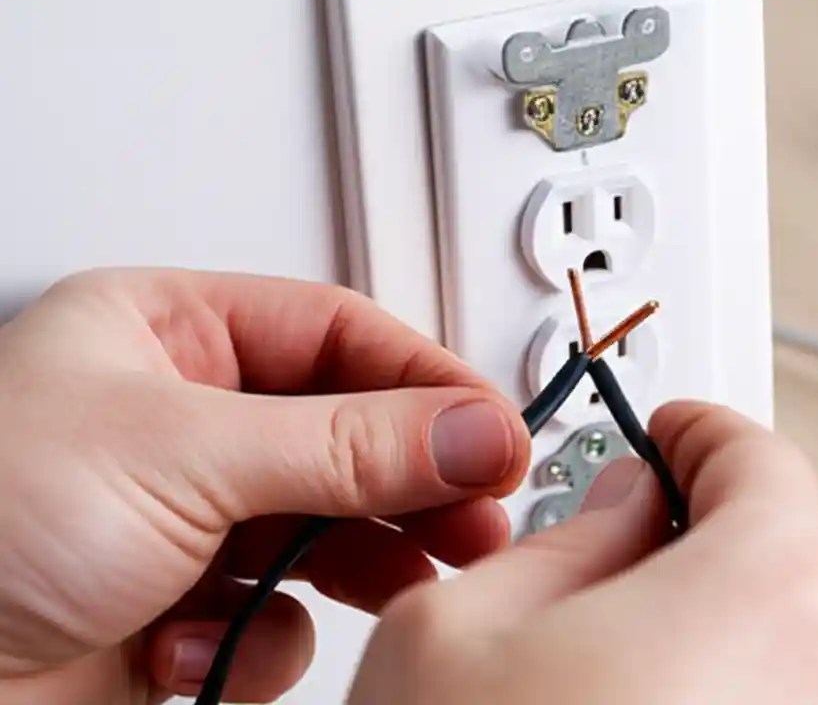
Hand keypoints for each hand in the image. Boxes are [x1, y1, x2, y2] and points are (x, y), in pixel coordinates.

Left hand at [0, 268, 529, 703]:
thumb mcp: (181, 453)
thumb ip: (348, 442)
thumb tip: (473, 429)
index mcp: (163, 336)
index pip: (336, 334)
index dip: (424, 378)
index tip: (494, 430)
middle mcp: (178, 421)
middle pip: (346, 432)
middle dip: (412, 478)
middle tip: (480, 513)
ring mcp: (183, 518)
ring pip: (326, 527)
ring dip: (362, 563)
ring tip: (413, 581)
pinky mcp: (182, 608)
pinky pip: (276, 613)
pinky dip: (258, 637)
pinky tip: (202, 644)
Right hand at [350, 402, 817, 704]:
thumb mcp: (458, 627)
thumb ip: (562, 538)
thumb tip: (622, 509)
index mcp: (760, 598)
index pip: (765, 462)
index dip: (703, 432)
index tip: (672, 435)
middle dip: (754, 519)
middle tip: (665, 527)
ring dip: (763, 613)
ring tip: (652, 638)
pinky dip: (766, 692)